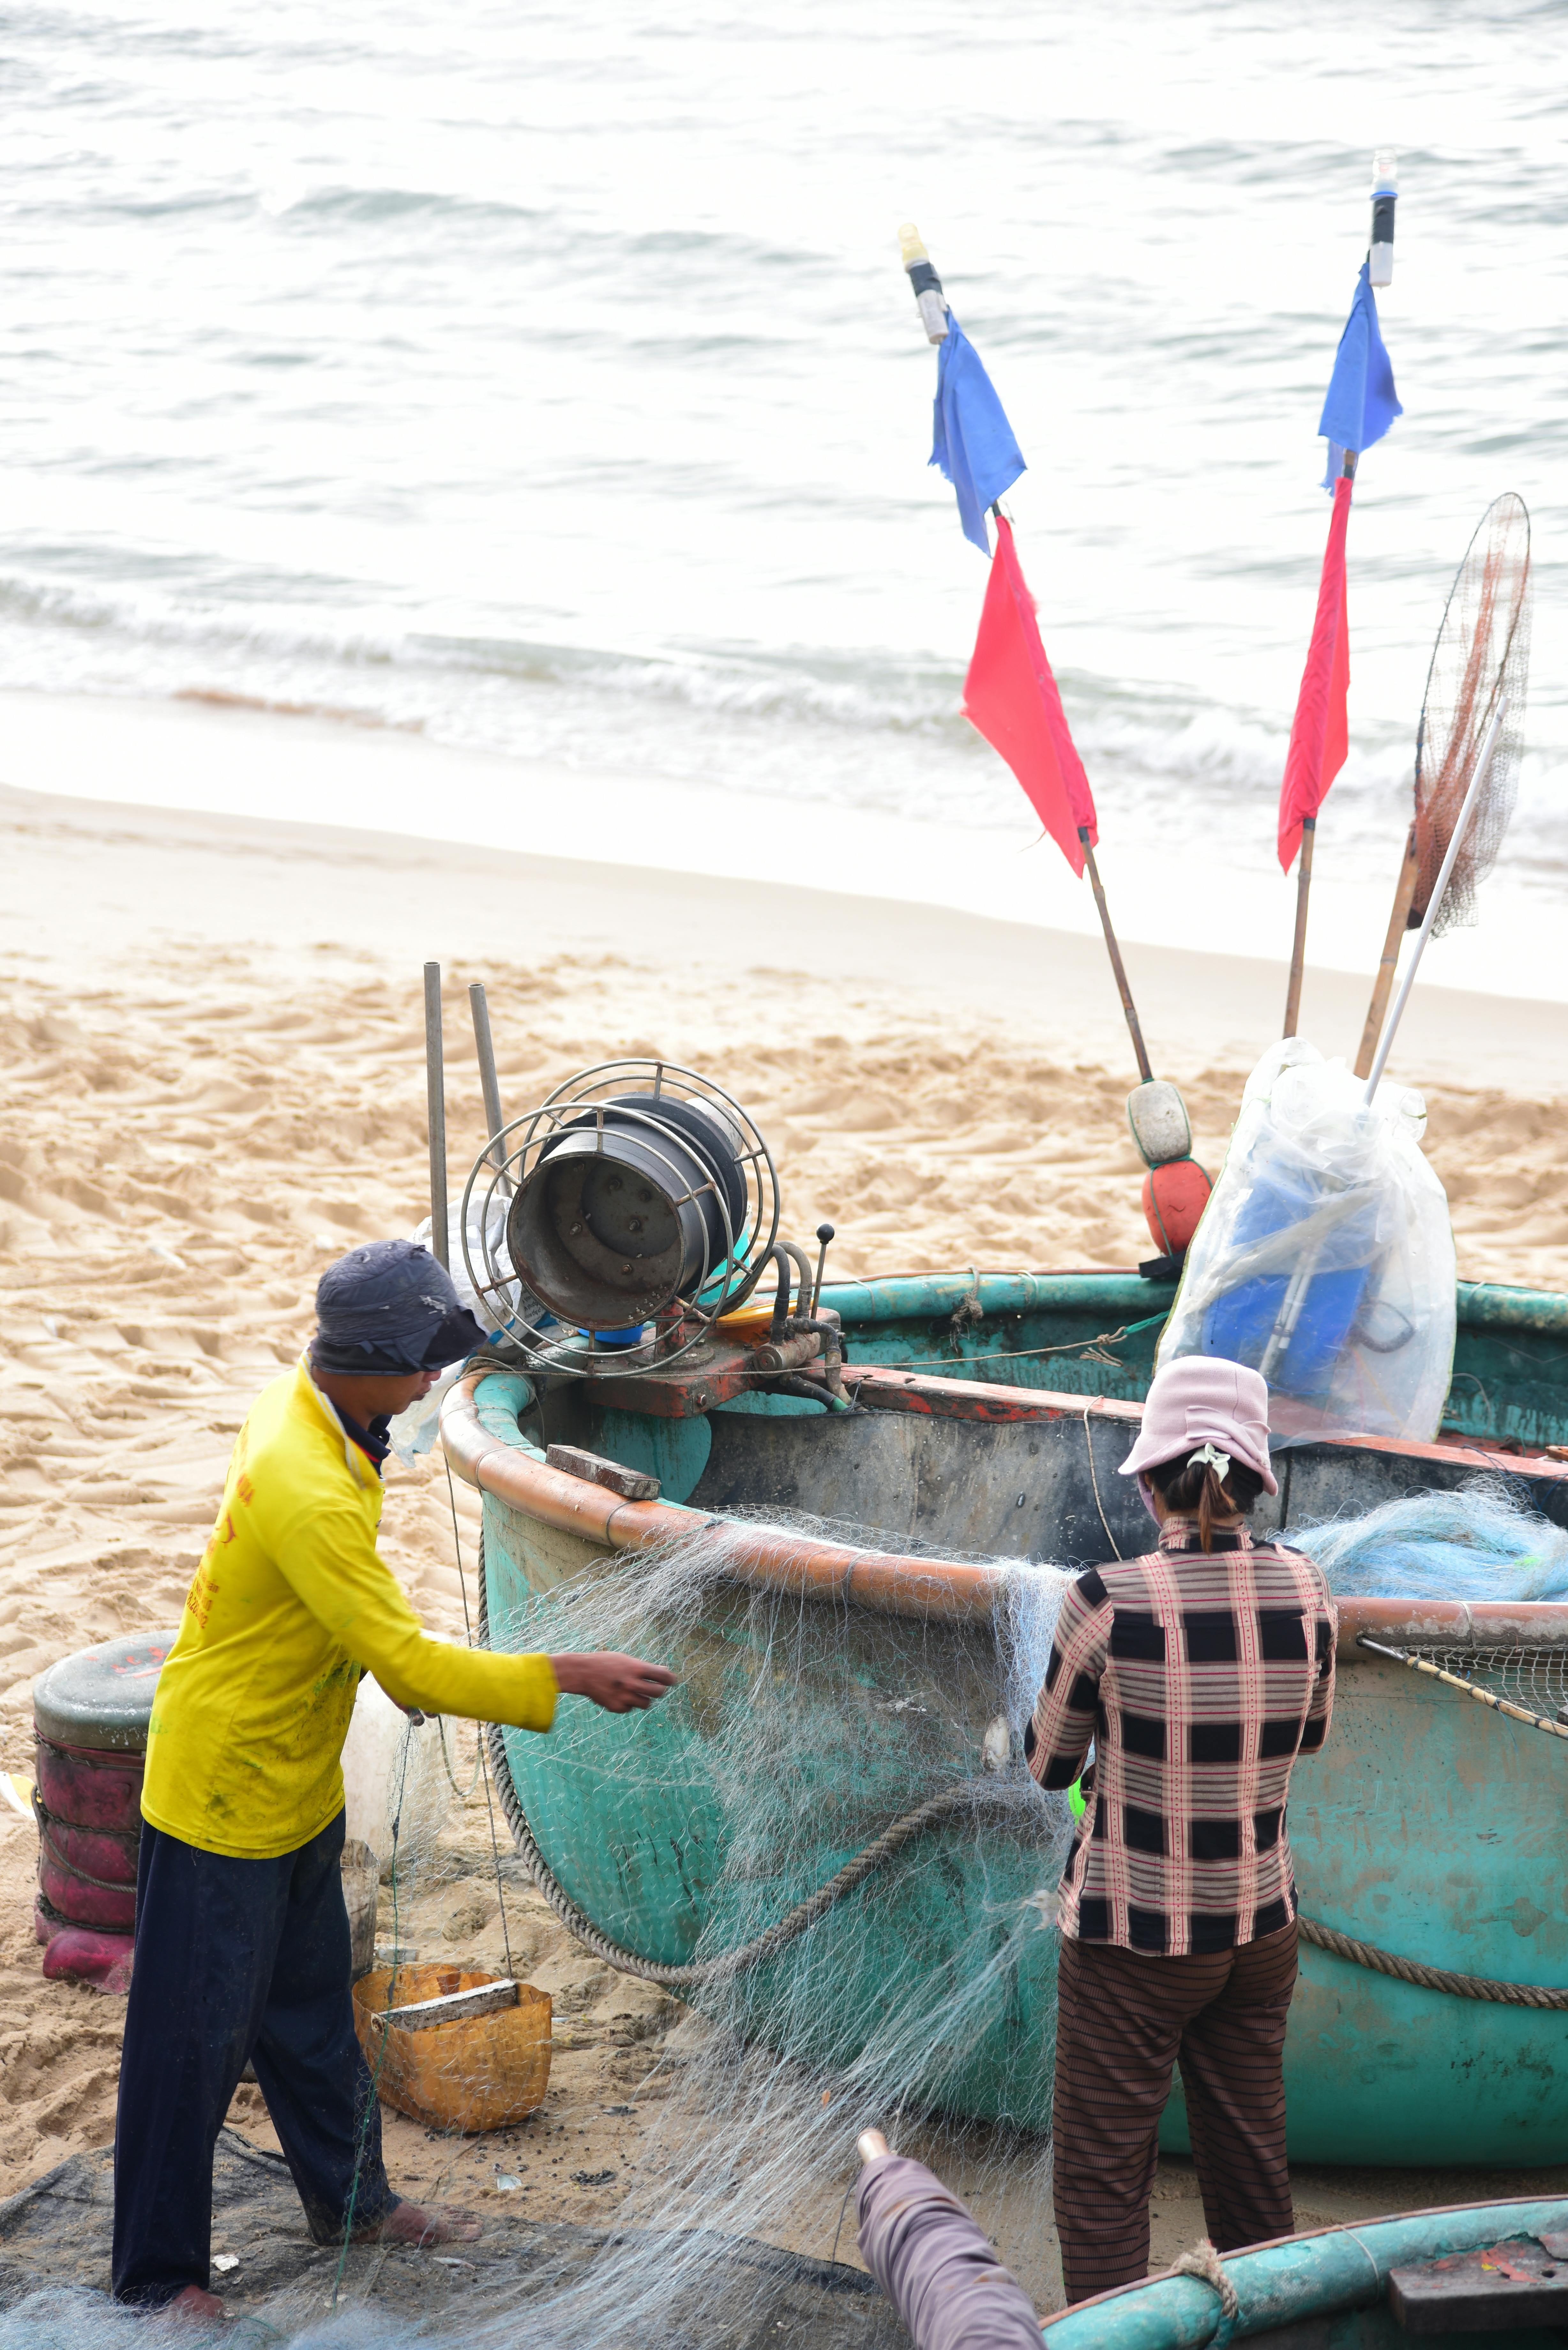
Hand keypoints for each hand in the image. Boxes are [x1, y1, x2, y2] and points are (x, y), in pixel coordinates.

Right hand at [550, 1651, 676, 1712]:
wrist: (582, 1673)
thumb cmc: (605, 1663)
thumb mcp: (626, 1660)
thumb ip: (644, 1667)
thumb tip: (664, 1670)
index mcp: (636, 1668)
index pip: (663, 1676)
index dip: (670, 1679)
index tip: (671, 1681)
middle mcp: (632, 1683)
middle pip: (659, 1693)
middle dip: (660, 1690)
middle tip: (655, 1688)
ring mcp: (624, 1697)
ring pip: (646, 1704)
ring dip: (643, 1698)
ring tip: (633, 1691)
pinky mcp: (617, 1707)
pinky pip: (630, 1708)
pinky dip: (628, 1704)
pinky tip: (618, 1695)